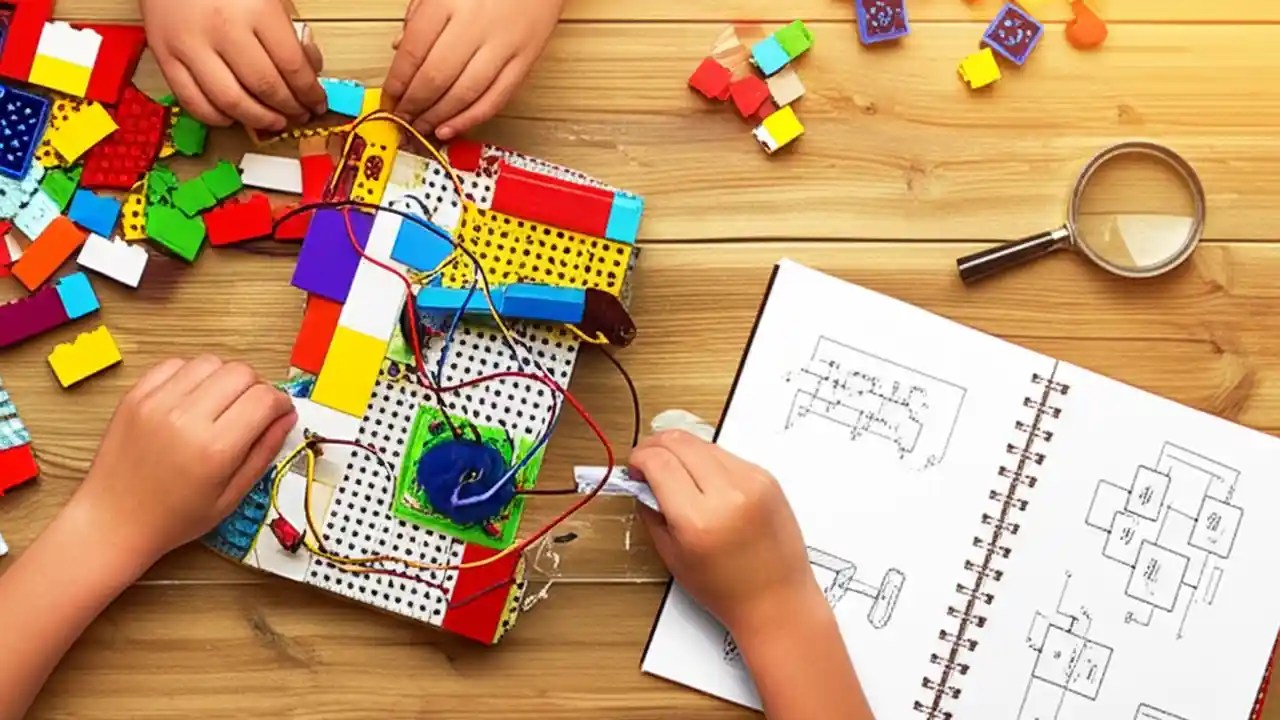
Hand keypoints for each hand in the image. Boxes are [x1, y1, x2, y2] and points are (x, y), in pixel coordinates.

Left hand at [68, 356, 296, 570]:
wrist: (113, 521)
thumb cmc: (174, 518)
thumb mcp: (231, 497)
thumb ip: (264, 452)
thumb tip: (287, 416)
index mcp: (215, 449)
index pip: (265, 399)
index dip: (281, 403)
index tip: (278, 414)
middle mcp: (186, 418)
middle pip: (241, 372)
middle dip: (256, 387)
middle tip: (250, 411)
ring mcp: (156, 403)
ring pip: (211, 362)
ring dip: (224, 378)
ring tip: (219, 404)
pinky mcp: (135, 396)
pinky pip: (176, 364)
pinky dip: (192, 375)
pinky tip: (192, 399)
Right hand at [140, 0, 326, 130]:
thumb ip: (288, 30)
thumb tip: (308, 69)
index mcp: (256, 9)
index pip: (292, 65)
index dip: (309, 92)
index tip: (317, 103)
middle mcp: (223, 30)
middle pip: (265, 87)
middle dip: (289, 108)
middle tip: (299, 114)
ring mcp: (189, 45)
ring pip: (230, 101)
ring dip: (258, 119)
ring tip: (274, 122)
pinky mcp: (163, 55)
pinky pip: (192, 100)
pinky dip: (216, 117)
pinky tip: (233, 117)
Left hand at [384, 0, 563, 139]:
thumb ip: (420, 12)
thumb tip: (400, 49)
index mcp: (449, 1)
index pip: (414, 52)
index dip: (397, 83)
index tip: (389, 100)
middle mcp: (475, 24)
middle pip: (435, 77)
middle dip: (413, 105)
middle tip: (402, 119)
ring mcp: (503, 44)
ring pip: (464, 93)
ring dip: (438, 117)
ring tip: (422, 127)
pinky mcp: (525, 59)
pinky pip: (496, 98)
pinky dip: (471, 118)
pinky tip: (452, 128)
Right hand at [630, 431, 820, 634]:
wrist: (777, 599)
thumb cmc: (727, 589)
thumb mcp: (673, 556)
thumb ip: (652, 511)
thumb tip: (641, 479)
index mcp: (699, 519)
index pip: (658, 461)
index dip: (638, 458)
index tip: (634, 467)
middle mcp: (728, 493)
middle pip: (679, 440)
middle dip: (655, 445)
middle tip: (647, 463)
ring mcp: (752, 481)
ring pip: (702, 442)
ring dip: (682, 451)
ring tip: (676, 474)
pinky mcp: (766, 477)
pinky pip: (726, 454)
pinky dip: (707, 460)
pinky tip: (703, 481)